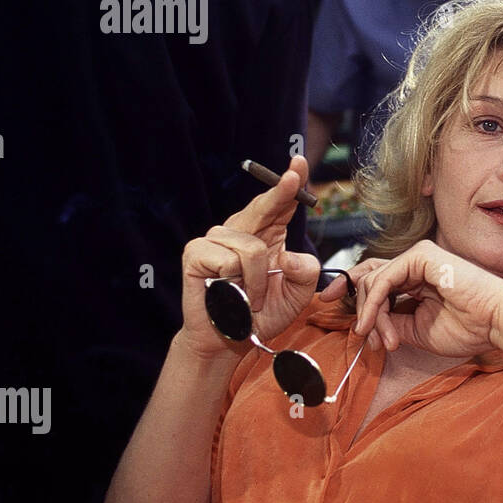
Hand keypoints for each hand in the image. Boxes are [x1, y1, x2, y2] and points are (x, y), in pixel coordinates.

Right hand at [178, 156, 320, 361]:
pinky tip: (230, 293)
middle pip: (264, 205)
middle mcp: (242, 230)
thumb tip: (289, 255)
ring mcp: (217, 238)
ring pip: (252, 247)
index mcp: (268, 233)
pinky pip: (231, 261)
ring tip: (250, 296)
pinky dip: (240, 284)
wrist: (230, 339)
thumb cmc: (262, 312)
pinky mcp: (197, 252)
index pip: (281, 202)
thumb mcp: (298, 294)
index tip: (299, 162)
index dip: (291, 181)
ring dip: (259, 280)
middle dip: (281, 191)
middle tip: (294, 175)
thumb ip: (306, 272)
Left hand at [350, 240, 502, 358]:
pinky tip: (373, 323)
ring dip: (371, 315)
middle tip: (360, 335)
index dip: (349, 288)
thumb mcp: (418, 330)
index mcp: (417, 278)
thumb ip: (391, 322)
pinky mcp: (421, 255)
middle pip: (368, 277)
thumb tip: (365, 323)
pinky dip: (375, 303)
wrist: (497, 322)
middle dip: (355, 306)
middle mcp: (416, 263)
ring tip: (383, 341)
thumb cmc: (468, 327)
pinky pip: (384, 278)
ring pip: (373, 281)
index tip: (326, 303)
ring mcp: (419, 256)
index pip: (375, 277)